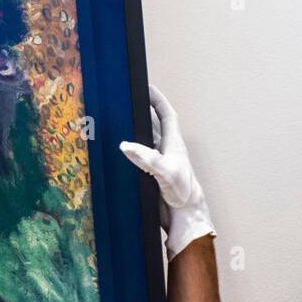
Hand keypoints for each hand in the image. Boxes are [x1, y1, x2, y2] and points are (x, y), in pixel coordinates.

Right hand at [118, 84, 215, 258]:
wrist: (184, 214)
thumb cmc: (183, 191)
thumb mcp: (166, 171)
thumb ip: (147, 158)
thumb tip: (125, 145)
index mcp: (172, 142)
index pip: (165, 114)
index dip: (157, 99)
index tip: (146, 87)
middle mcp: (165, 148)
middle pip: (152, 124)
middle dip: (140, 112)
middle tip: (125, 102)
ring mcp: (158, 161)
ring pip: (143, 140)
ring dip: (132, 131)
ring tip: (117, 121)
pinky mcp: (151, 173)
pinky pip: (137, 157)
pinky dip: (129, 152)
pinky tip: (117, 151)